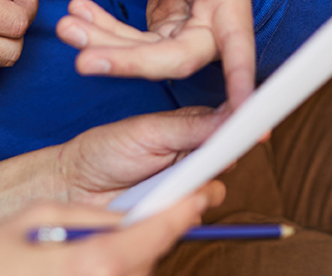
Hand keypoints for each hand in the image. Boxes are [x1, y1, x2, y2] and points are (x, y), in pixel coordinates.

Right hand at [0, 191, 219, 275]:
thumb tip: (128, 219)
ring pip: (134, 275)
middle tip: (149, 212)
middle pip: (149, 259)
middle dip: (152, 236)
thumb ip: (93, 218)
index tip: (198, 198)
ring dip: (129, 258)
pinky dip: (112, 271)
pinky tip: (89, 262)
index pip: (157, 234)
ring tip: (101, 242)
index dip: (182, 213)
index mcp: (96, 262)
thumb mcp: (40, 218)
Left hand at [56, 0, 255, 106]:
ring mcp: (185, 35)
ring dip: (103, 45)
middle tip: (83, 62)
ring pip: (145, 56)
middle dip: (129, 63)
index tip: (239, 112)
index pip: (236, 43)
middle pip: (175, 59)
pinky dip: (101, 30)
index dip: (238, 78)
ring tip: (67, 26)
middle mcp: (211, 26)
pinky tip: (78, 14)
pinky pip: (128, 42)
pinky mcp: (162, 36)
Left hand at [56, 106, 227, 205]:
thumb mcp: (149, 132)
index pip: (227, 126)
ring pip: (212, 192)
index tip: (256, 132)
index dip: (242, 129)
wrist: (74, 185)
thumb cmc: (106, 149)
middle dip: (221, 163)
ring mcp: (182, 185)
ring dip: (199, 192)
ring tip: (175, 187)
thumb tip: (233, 115)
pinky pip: (192, 216)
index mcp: (189, 127)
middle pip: (225, 161)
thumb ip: (192, 127)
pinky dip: (182, 213)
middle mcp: (191, 155)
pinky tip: (163, 205)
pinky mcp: (171, 212)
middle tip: (208, 162)